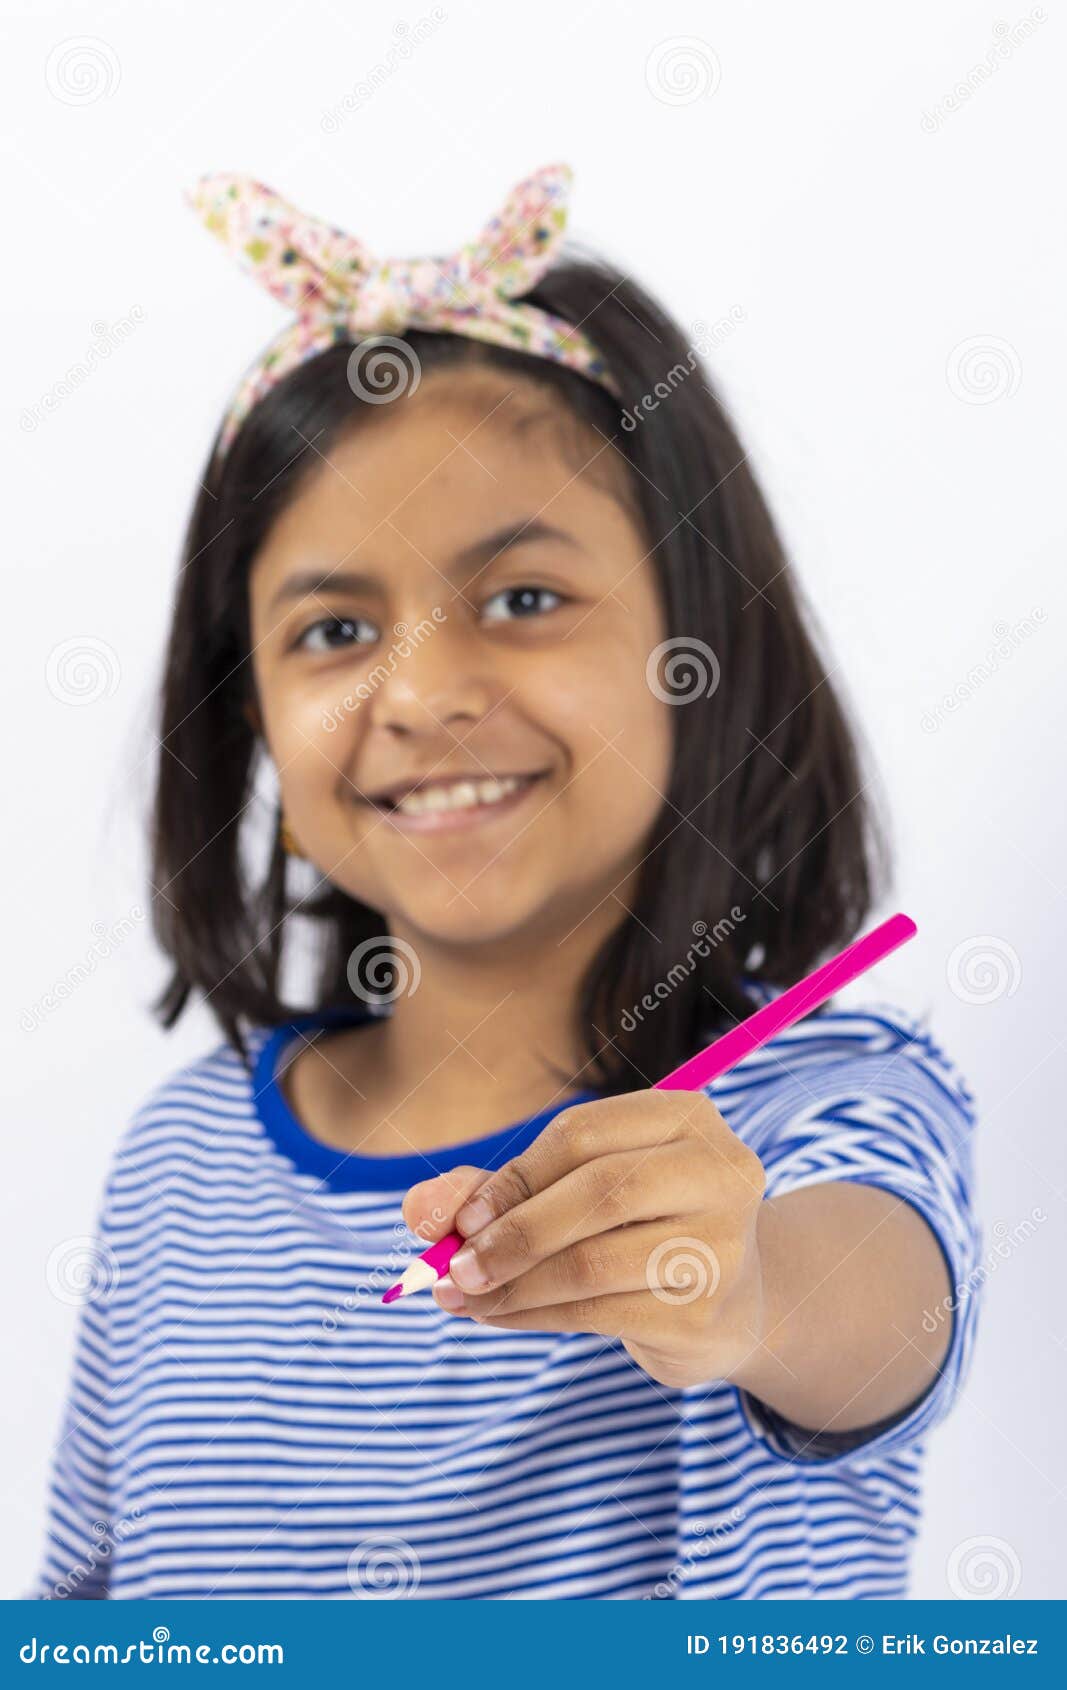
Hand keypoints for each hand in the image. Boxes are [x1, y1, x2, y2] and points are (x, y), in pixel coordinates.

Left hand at [401, 1091, 767, 1389]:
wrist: (730, 1303)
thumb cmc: (636, 1226)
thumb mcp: (575, 1189)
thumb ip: (497, 1188)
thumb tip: (421, 1209)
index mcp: (686, 1117)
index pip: (583, 1134)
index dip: (512, 1177)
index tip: (457, 1219)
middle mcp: (718, 1172)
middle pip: (598, 1192)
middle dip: (512, 1233)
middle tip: (451, 1268)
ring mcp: (722, 1245)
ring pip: (593, 1261)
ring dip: (511, 1283)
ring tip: (461, 1296)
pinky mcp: (705, 1312)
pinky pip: (597, 1312)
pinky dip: (532, 1314)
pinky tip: (497, 1314)